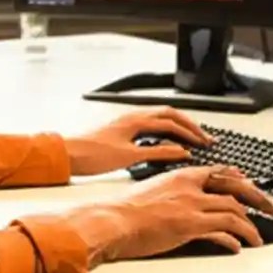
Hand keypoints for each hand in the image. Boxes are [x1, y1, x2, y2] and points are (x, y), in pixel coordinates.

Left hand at [63, 107, 212, 175]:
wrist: (67, 154)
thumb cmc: (92, 154)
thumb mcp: (130, 157)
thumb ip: (158, 153)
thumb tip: (181, 152)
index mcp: (137, 120)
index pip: (172, 123)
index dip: (191, 133)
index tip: (204, 143)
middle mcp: (133, 116)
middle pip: (169, 114)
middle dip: (189, 125)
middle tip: (204, 137)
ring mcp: (126, 120)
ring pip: (159, 117)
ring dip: (177, 125)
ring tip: (190, 136)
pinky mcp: (121, 128)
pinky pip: (149, 124)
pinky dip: (163, 130)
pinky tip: (165, 140)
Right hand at [65, 166, 272, 265]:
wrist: (112, 220)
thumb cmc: (126, 209)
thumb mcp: (154, 188)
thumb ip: (174, 189)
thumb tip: (185, 199)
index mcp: (182, 175)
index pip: (221, 172)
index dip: (241, 179)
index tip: (252, 185)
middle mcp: (191, 187)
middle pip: (237, 188)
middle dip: (259, 199)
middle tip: (271, 209)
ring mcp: (192, 206)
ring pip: (234, 211)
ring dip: (250, 226)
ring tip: (257, 237)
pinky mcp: (189, 226)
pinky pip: (222, 232)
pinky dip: (234, 239)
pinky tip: (237, 247)